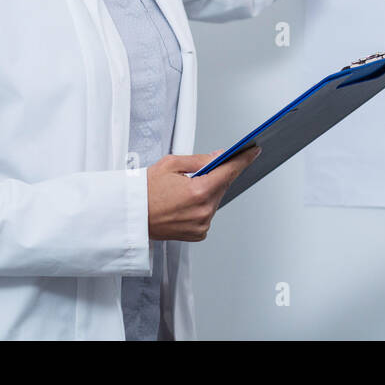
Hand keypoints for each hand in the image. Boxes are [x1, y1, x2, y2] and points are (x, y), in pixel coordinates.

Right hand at [145, 147, 259, 241]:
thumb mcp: (171, 164)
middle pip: (223, 185)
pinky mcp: (198, 234)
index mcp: (199, 191)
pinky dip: (201, 205)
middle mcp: (203, 211)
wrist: (131, 217)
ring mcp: (202, 224)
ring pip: (216, 199)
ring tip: (184, 190)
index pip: (230, 171)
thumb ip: (200, 160)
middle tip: (197, 172)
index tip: (253, 151)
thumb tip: (219, 157)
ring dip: (207, 192)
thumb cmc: (144, 192)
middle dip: (216, 176)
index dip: (243, 159)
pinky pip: (208, 213)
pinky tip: (184, 203)